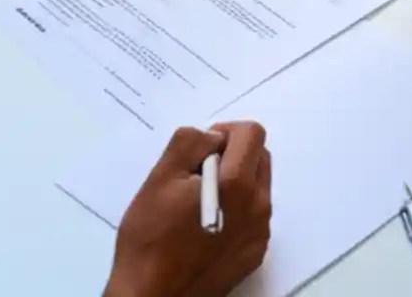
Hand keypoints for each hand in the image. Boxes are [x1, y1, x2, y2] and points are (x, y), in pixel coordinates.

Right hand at [105, 123, 271, 296]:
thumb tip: (212, 137)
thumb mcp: (160, 178)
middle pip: (260, 158)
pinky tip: (205, 225)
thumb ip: (190, 143)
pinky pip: (253, 216)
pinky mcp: (254, 253)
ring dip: (234, 182)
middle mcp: (258, 207)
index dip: (225, 131)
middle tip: (196, 173)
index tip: (202, 149)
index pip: (253, 134)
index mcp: (238, 184)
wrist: (154, 295)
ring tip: (196, 201)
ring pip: (257, 187)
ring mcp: (260, 233)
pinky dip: (235, 209)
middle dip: (232, 154)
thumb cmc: (151, 237)